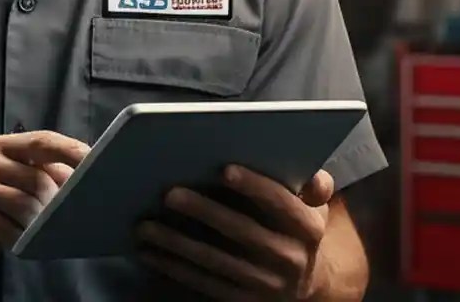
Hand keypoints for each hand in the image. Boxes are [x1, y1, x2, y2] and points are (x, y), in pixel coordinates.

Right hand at [0, 131, 88, 276]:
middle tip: (73, 218)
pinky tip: (25, 244)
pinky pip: (4, 227)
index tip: (98, 161)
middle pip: (37, 177)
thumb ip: (46, 174)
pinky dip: (20, 238)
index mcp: (3, 146)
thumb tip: (88, 178)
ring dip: (40, 224)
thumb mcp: (18, 184)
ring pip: (23, 204)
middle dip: (58, 201)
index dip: (71, 150)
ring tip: (47, 234)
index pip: (42, 141)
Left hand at [136, 167, 333, 300]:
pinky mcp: (242, 300)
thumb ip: (312, 187)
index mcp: (307, 229)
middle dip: (205, 212)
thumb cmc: (296, 231)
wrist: (308, 285)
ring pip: (216, 261)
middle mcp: (289, 258)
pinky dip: (173, 267)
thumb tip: (313, 176)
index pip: (283, 205)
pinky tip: (149, 252)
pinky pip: (203, 283)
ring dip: (177, 243)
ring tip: (145, 225)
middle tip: (170, 194)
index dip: (256, 187)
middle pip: (243, 232)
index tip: (225, 170)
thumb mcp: (314, 209)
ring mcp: (265, 283)